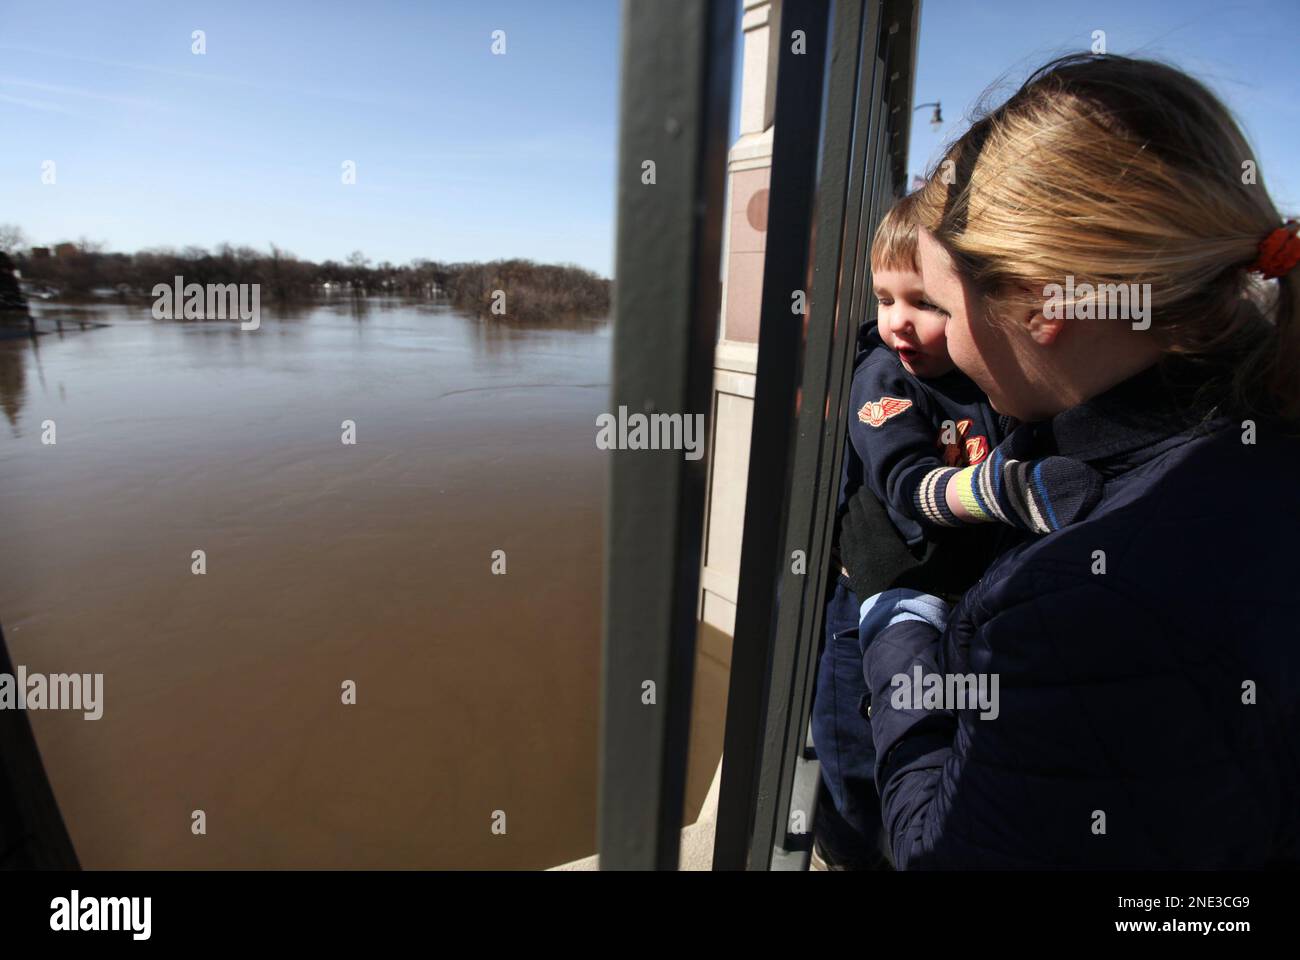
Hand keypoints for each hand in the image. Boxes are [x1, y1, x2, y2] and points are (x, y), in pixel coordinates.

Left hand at [837, 485, 1000, 605]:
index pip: (867, 508)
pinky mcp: (851, 571)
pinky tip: (848, 532)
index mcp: (880, 538)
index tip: (868, 486)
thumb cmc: (919, 590)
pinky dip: (845, 533)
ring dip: (849, 517)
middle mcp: (862, 544)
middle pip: (853, 515)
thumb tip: (941, 516)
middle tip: (863, 495)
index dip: (867, 495)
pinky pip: (843, 544)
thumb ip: (938, 539)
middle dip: (857, 503)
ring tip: (855, 510)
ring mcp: (854, 558)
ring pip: (845, 528)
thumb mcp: (935, 564)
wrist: (898, 620)